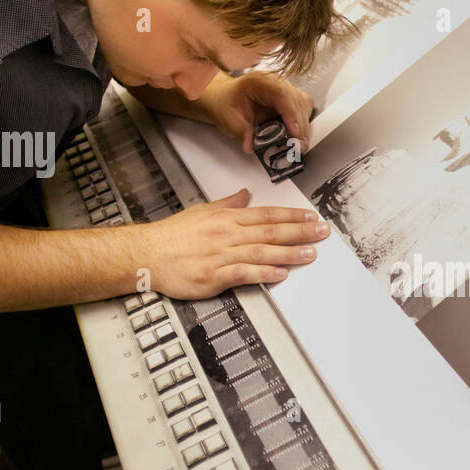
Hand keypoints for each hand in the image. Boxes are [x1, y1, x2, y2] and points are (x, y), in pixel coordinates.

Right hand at [131, 188, 329, 296]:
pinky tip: (281, 274)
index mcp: (226, 218)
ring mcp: (222, 255)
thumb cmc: (172, 235)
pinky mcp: (214, 276)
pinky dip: (264, 273)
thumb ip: (227, 203)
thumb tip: (245, 194)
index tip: (311, 217)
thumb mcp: (201, 210)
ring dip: (289, 253)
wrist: (147, 254)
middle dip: (300, 231)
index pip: (266, 214)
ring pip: (262, 251)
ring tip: (310, 253)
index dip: (292, 215)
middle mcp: (228, 234)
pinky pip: (244, 273)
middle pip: (271, 231)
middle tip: (322, 232)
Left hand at [203, 72, 314, 157]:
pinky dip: (302, 123)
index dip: (292, 115)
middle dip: (300, 126)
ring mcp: (284, 88)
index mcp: (259, 81)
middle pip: (298, 101)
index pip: (282, 95)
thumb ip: (242, 132)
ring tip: (297, 144)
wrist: (224, 98)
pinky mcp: (289, 98)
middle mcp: (275, 81)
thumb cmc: (226, 103)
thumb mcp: (228, 118)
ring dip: (303, 126)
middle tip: (298, 147)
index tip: (295, 134)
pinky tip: (296, 136)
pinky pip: (303, 109)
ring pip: (304, 105)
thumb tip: (252, 145)